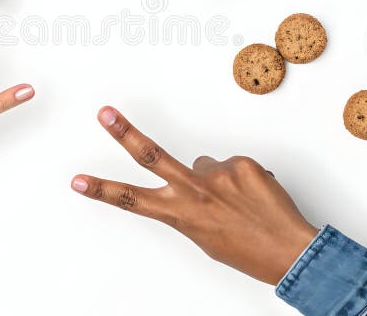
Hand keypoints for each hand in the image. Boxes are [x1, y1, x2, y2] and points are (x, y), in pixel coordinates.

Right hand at [71, 107, 317, 284]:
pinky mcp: (242, 163)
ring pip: (208, 164)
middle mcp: (195, 192)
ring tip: (239, 202)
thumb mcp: (204, 235)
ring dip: (219, 179)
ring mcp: (219, 175)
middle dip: (123, 132)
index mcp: (180, 214)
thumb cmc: (246, 249)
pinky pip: (233, 163)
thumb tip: (193, 175)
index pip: (132, 200)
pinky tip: (254, 195)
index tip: (77, 180)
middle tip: (104, 113)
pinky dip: (242, 177)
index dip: (101, 189)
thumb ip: (190, 203)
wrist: (290, 252)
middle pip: (151, 155)